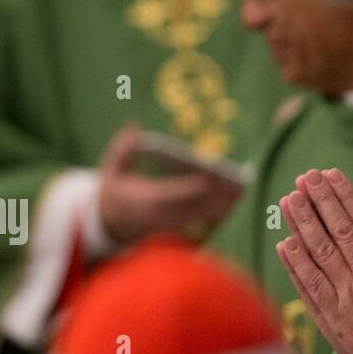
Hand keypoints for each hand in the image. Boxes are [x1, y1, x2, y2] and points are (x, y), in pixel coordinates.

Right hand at [97, 123, 241, 243]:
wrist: (110, 222)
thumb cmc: (115, 189)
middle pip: (189, 207)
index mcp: (142, 199)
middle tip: (235, 183)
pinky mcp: (177, 227)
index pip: (168, 194)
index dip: (188, 187)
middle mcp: (157, 214)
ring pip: (198, 215)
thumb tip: (133, 126)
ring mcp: (168, 223)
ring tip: (242, 189)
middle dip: (213, 196)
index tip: (208, 178)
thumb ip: (123, 149)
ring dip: (220, 205)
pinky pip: (201, 220)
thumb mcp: (112, 169)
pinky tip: (236, 199)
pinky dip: (218, 212)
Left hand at [277, 169, 352, 353]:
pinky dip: (295, 264)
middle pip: (337, 230)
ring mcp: (343, 294)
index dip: (344, 195)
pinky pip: (309, 285)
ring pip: (318, 253)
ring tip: (288, 200)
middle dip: (320, 200)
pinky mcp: (329, 316)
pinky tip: (284, 243)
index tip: (330, 174)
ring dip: (301, 224)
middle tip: (305, 177)